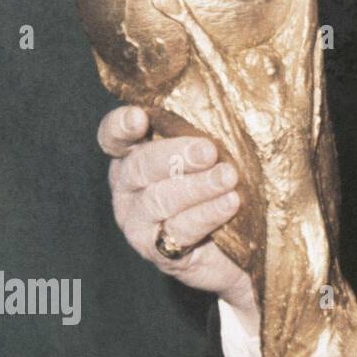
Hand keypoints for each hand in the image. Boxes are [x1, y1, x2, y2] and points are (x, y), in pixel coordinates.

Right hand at [97, 105, 257, 327]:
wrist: (241, 249)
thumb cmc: (227, 188)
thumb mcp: (217, 156)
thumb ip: (211, 133)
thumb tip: (242, 106)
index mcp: (136, 155)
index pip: (114, 137)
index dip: (121, 127)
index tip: (139, 118)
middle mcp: (129, 188)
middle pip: (139, 166)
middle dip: (175, 155)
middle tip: (209, 151)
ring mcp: (138, 221)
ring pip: (158, 200)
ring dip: (197, 186)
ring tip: (229, 177)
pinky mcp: (156, 250)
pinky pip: (179, 229)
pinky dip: (207, 214)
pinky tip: (230, 203)